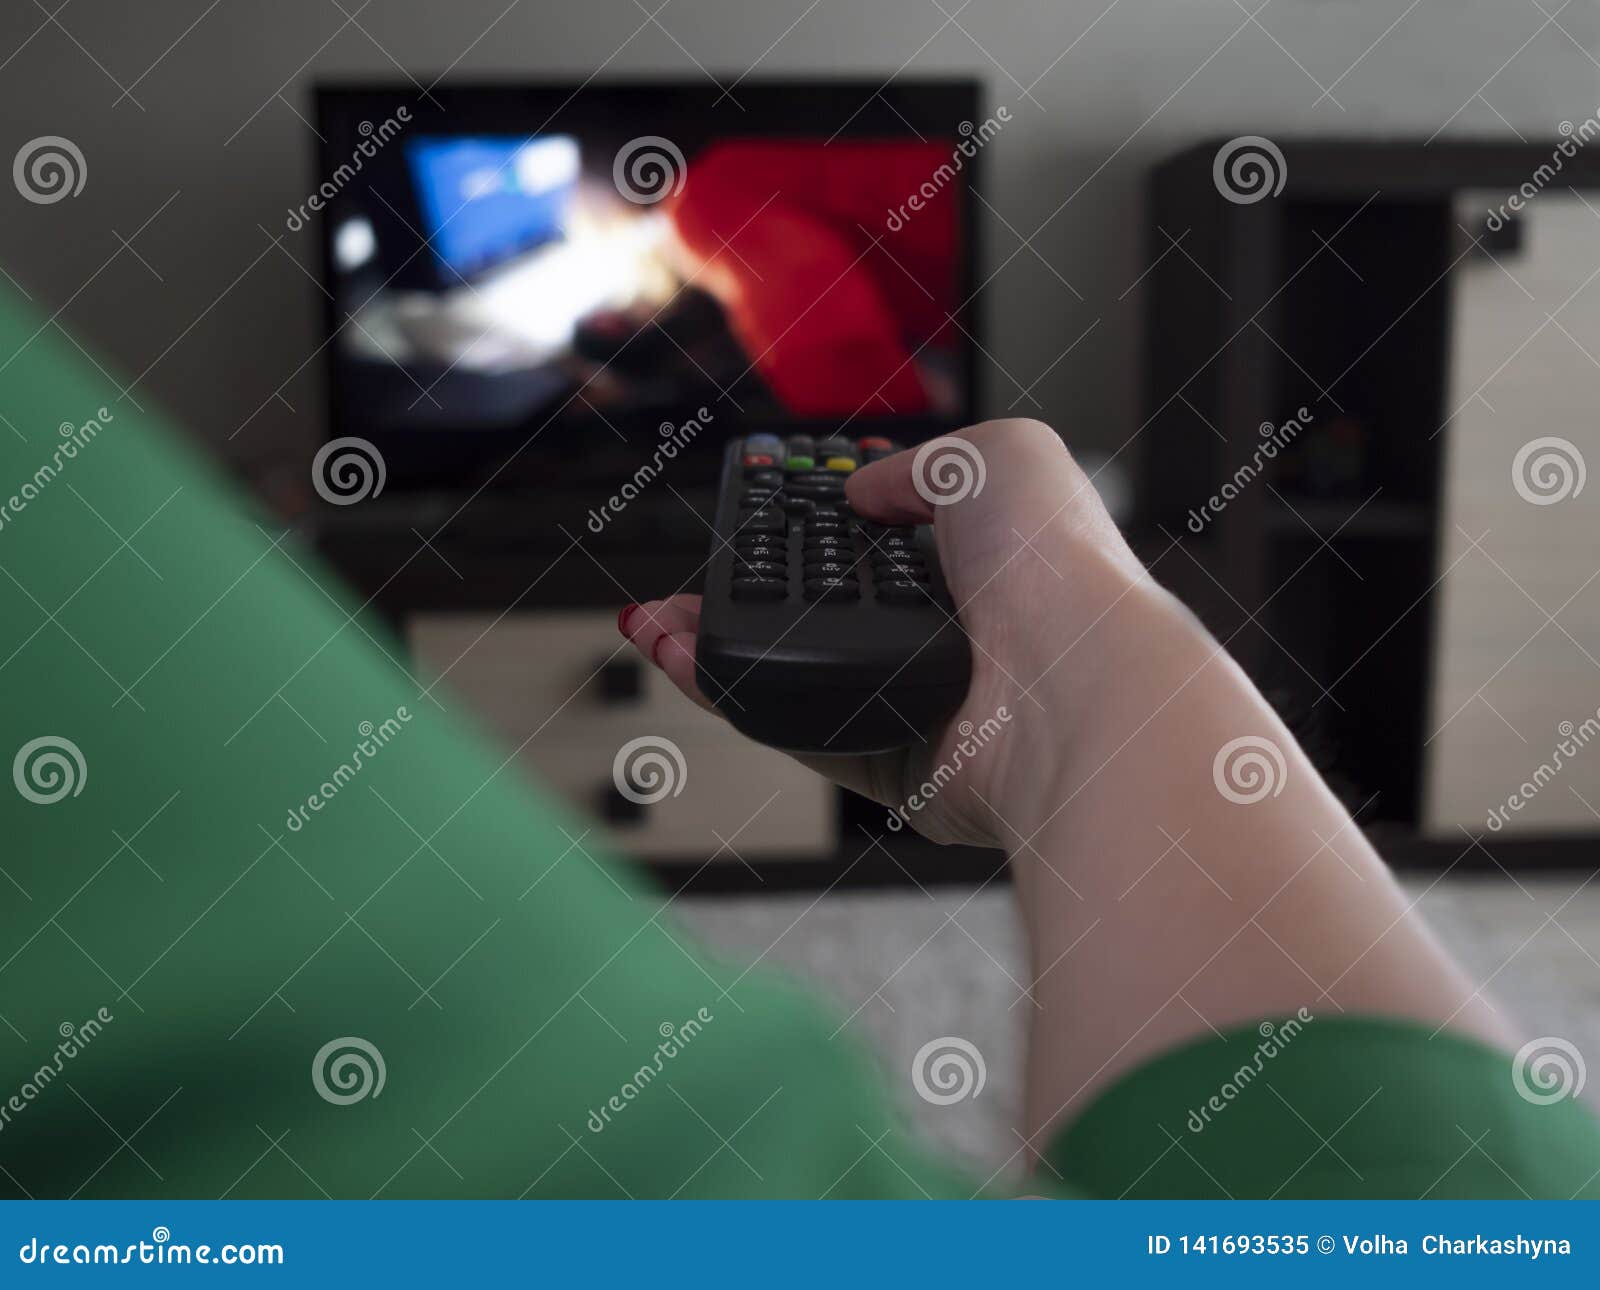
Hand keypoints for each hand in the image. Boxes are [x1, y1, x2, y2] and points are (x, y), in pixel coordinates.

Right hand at [618, 419, 1171, 848]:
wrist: (1070, 687)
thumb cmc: (1057, 570)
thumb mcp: (996, 455)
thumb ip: (920, 463)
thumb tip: (867, 488)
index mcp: (981, 558)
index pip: (878, 537)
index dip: (812, 523)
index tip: (757, 510)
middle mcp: (949, 631)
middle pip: (821, 608)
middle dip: (745, 590)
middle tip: (687, 578)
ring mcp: (914, 697)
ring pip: (794, 668)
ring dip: (716, 643)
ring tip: (653, 621)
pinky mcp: (888, 761)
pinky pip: (791, 723)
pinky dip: (731, 692)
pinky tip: (683, 657)